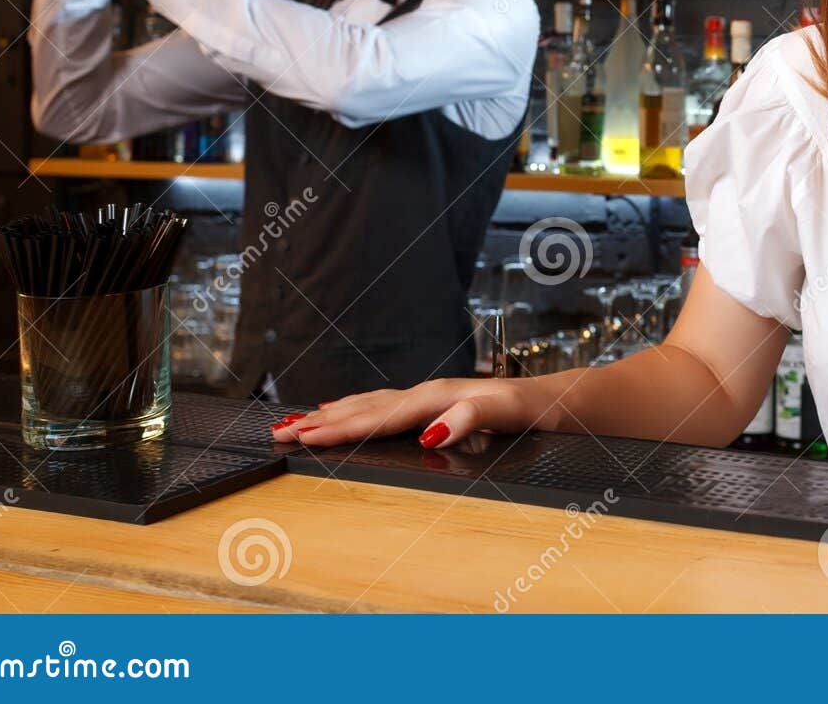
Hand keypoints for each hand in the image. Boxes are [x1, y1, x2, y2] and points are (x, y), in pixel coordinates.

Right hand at [271, 375, 555, 449]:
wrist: (548, 399)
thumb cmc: (525, 407)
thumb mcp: (502, 412)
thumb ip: (466, 420)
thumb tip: (429, 434)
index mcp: (435, 398)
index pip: (377, 417)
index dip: (339, 428)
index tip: (304, 435)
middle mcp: (425, 393)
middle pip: (363, 408)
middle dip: (320, 421)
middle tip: (279, 432)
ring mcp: (427, 396)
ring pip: (368, 404)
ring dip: (331, 414)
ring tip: (296, 421)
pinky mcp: (432, 402)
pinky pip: (382, 404)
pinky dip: (355, 407)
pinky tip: (342, 409)